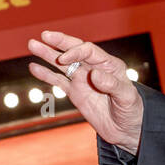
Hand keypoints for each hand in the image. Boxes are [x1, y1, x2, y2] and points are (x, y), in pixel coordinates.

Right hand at [27, 30, 144, 153]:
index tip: (63, 59)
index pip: (89, 50)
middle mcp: (95, 68)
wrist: (126, 129)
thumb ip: (112, 85)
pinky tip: (33, 67)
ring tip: (32, 44)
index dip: (75, 51)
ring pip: (63, 64)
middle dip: (60, 42)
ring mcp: (83, 80)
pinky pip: (58, 81)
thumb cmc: (132, 110)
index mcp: (109, 65)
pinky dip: (46, 74)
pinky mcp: (75, 92)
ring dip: (48, 54)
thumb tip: (94, 74)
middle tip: (44, 34)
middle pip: (75, 51)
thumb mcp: (127, 97)